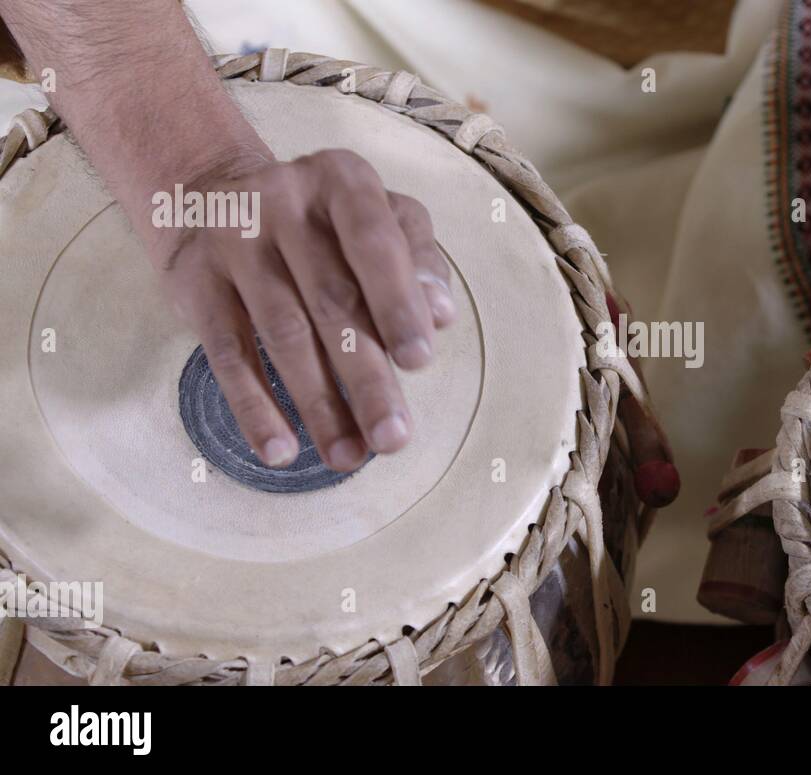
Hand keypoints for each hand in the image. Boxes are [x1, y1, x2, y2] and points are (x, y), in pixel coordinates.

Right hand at [162, 149, 455, 470]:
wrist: (210, 194)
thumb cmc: (323, 222)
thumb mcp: (375, 218)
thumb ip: (416, 260)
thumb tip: (440, 315)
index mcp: (343, 180)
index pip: (374, 241)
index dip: (397, 302)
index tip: (419, 363)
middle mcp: (284, 201)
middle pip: (332, 300)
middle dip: (366, 378)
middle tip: (394, 438)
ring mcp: (234, 241)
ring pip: (283, 334)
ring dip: (319, 404)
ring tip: (349, 456)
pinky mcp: (196, 283)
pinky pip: (227, 354)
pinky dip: (254, 407)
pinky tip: (280, 450)